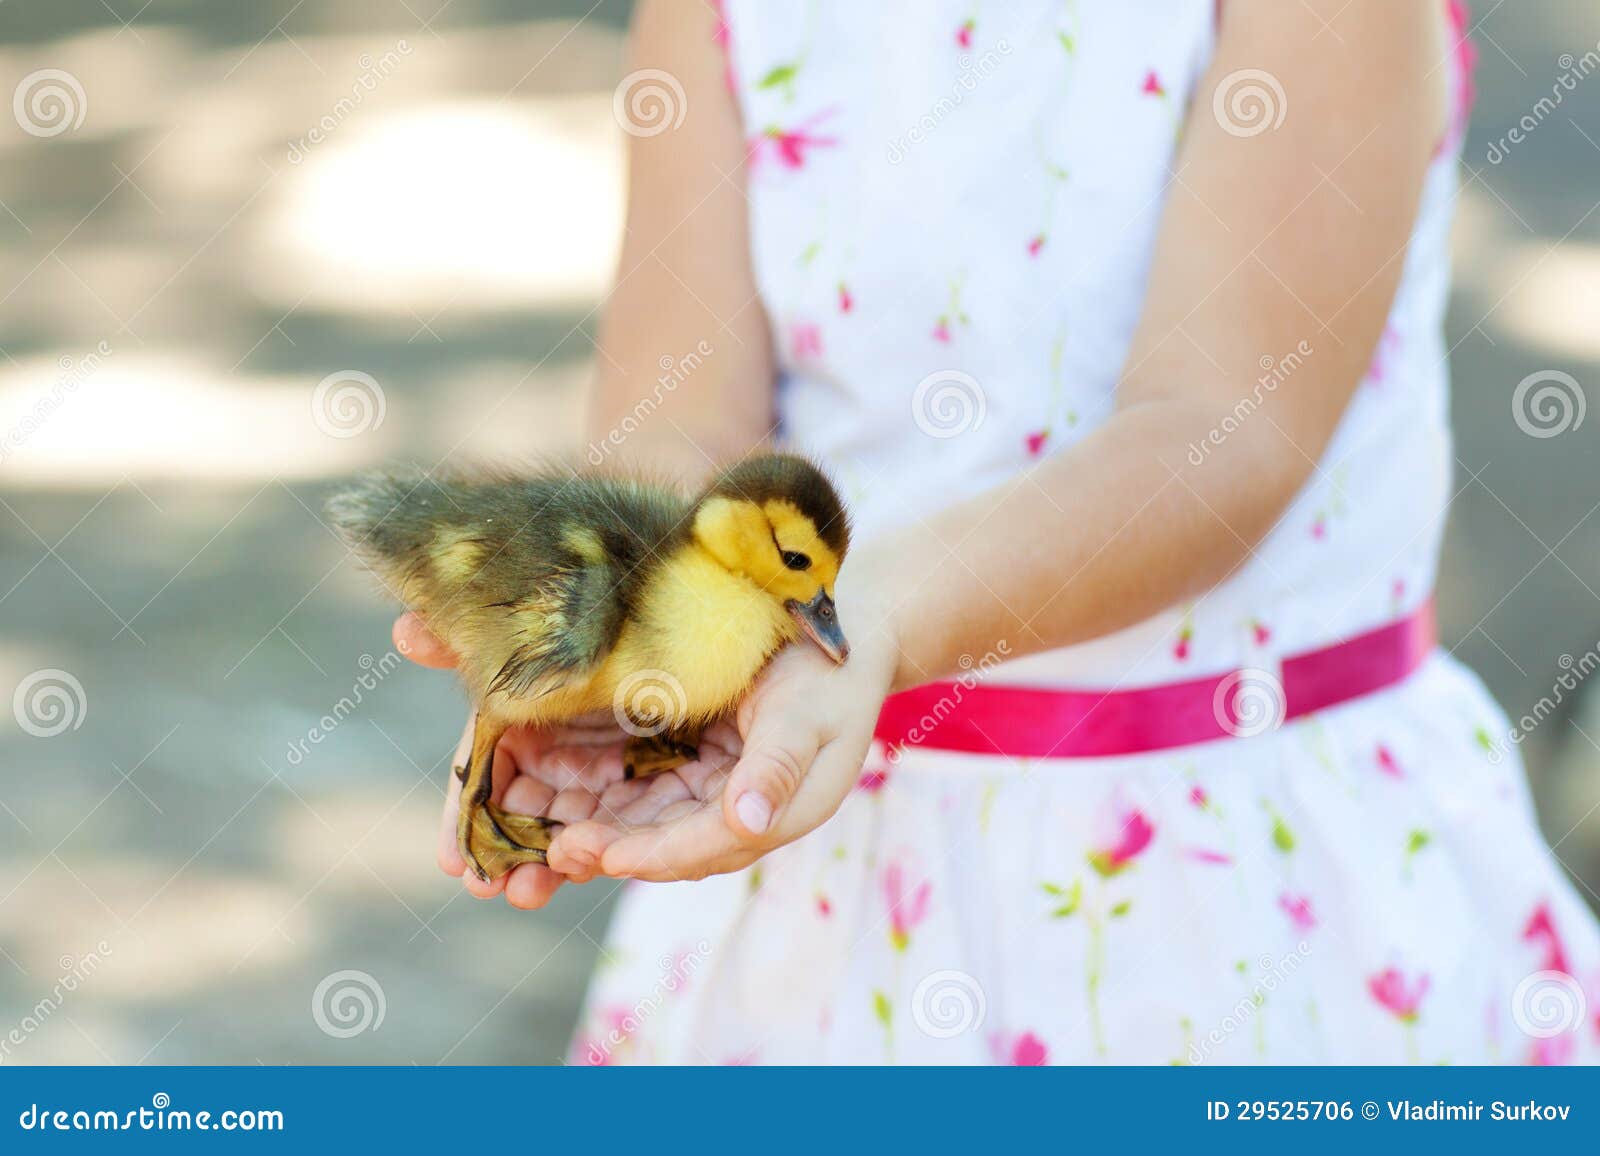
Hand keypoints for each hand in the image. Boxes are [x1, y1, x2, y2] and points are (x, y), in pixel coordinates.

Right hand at [396, 613, 741, 908]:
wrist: (758, 609)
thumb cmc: (659, 604)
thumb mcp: (583, 621)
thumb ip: (493, 637)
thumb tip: (402, 634)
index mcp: (544, 702)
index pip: (491, 763)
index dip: (469, 809)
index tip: (453, 855)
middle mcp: (579, 737)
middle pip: (531, 806)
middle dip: (506, 851)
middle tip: (486, 884)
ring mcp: (624, 763)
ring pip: (578, 821)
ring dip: (550, 860)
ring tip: (526, 889)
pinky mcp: (674, 782)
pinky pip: (636, 821)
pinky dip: (613, 845)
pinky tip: (593, 863)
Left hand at [556, 617, 897, 882]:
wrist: (837, 637)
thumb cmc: (827, 670)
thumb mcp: (807, 711)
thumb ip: (778, 765)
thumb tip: (751, 822)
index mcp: (785, 808)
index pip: (715, 840)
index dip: (661, 852)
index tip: (609, 856)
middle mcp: (748, 812)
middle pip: (677, 845)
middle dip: (618, 851)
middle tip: (559, 852)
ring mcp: (720, 793)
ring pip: (655, 826)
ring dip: (607, 833)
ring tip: (552, 838)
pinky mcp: (698, 769)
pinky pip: (647, 794)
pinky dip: (608, 802)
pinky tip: (565, 798)